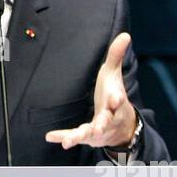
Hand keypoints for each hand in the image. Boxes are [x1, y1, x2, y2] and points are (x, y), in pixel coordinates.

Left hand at [44, 32, 136, 149]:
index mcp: (116, 101)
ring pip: (90, 133)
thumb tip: (125, 34)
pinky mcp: (88, 136)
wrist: (121, 125)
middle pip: (107, 119)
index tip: (115, 98)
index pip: (118, 99)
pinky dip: (64, 137)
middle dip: (103, 122)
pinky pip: (75, 137)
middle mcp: (109, 117)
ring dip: (80, 136)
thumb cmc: (113, 95)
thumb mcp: (113, 74)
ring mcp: (98, 129)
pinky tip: (51, 137)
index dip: (116, 98)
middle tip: (98, 126)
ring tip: (67, 142)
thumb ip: (116, 55)